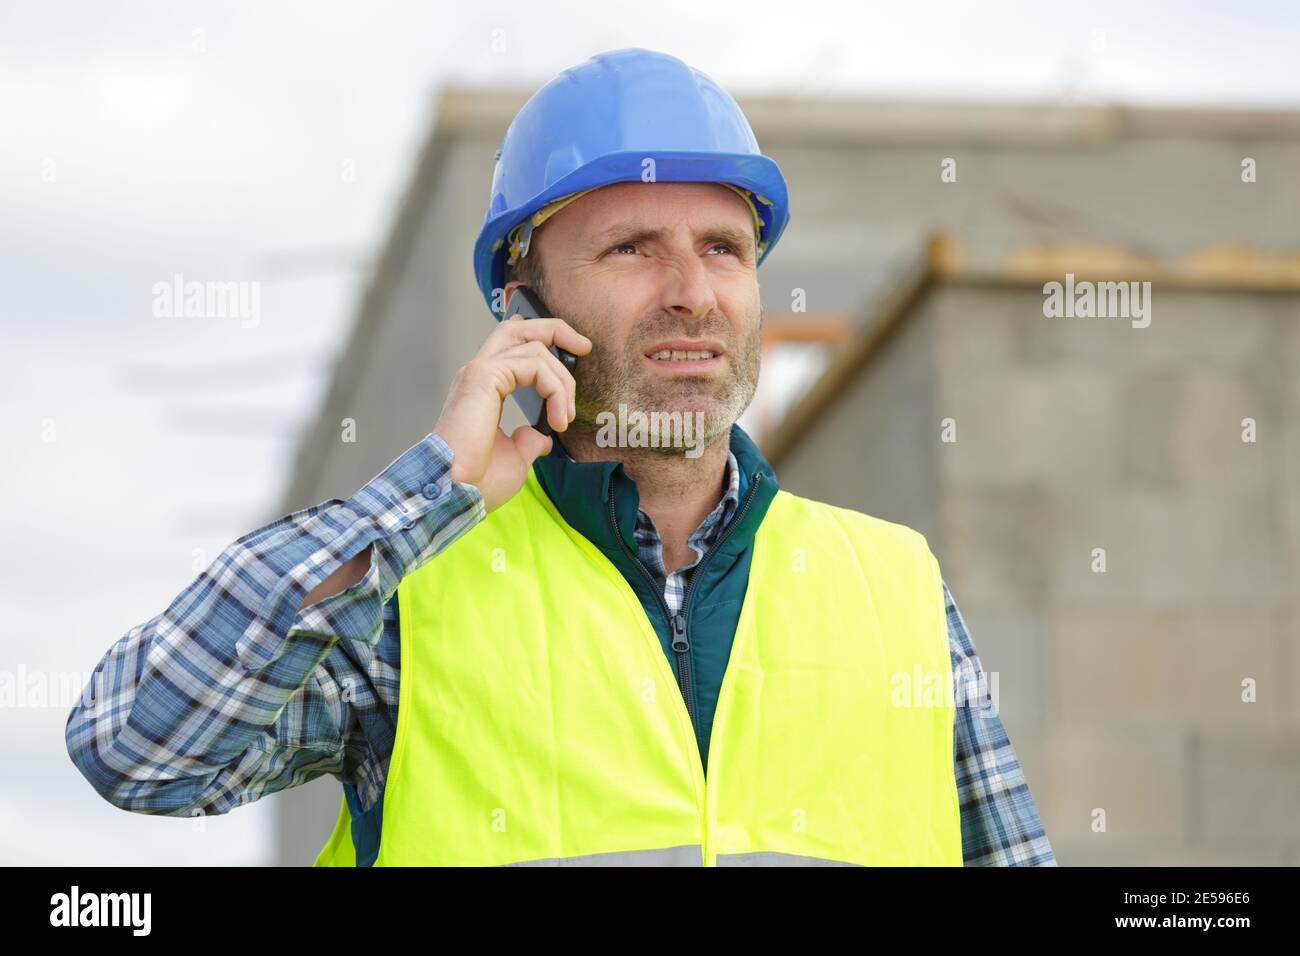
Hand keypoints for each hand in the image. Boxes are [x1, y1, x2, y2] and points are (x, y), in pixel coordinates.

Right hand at [433, 313, 591, 511]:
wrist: (457, 492)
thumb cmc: (478, 480)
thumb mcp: (516, 457)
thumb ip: (528, 441)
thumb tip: (542, 436)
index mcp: (484, 388)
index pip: (515, 348)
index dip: (547, 345)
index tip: (577, 359)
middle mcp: (480, 374)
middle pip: (518, 328)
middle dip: (556, 330)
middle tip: (584, 347)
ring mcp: (480, 372)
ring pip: (535, 348)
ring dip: (562, 382)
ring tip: (565, 417)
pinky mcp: (485, 375)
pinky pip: (534, 365)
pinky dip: (555, 389)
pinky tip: (558, 418)